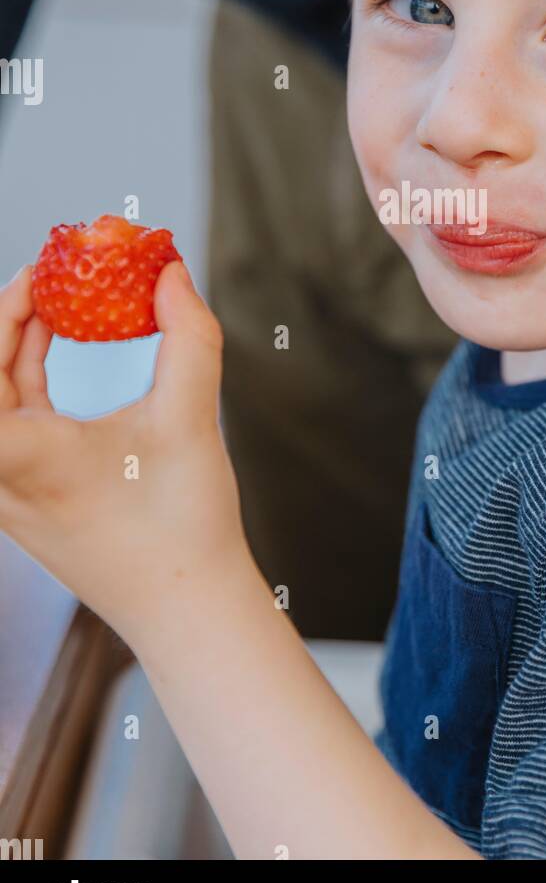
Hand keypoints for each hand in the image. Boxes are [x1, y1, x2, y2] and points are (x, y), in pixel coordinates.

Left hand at [0, 261, 250, 643]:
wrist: (186, 609)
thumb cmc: (183, 526)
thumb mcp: (190, 416)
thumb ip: (186, 334)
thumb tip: (171, 274)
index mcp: (22, 458)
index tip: (38, 274)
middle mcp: (1, 480)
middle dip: (6, 319)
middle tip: (46, 274)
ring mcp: (8, 494)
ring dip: (12, 345)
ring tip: (53, 298)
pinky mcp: (26, 500)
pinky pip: (6, 422)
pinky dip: (23, 376)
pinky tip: (54, 343)